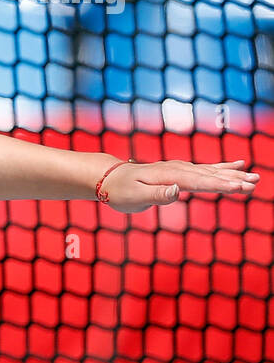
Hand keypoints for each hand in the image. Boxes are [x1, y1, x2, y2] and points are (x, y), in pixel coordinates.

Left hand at [101, 158, 259, 213]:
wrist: (108, 178)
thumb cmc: (120, 191)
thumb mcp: (134, 197)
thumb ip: (157, 195)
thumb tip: (178, 191)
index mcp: (167, 176)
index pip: (198, 182)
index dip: (219, 185)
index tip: (239, 188)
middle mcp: (176, 170)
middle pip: (209, 175)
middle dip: (233, 179)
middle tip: (255, 183)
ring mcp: (179, 169)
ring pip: (211, 171)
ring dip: (233, 174)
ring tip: (255, 178)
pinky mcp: (179, 172)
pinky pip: (205, 169)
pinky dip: (222, 166)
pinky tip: (238, 164)